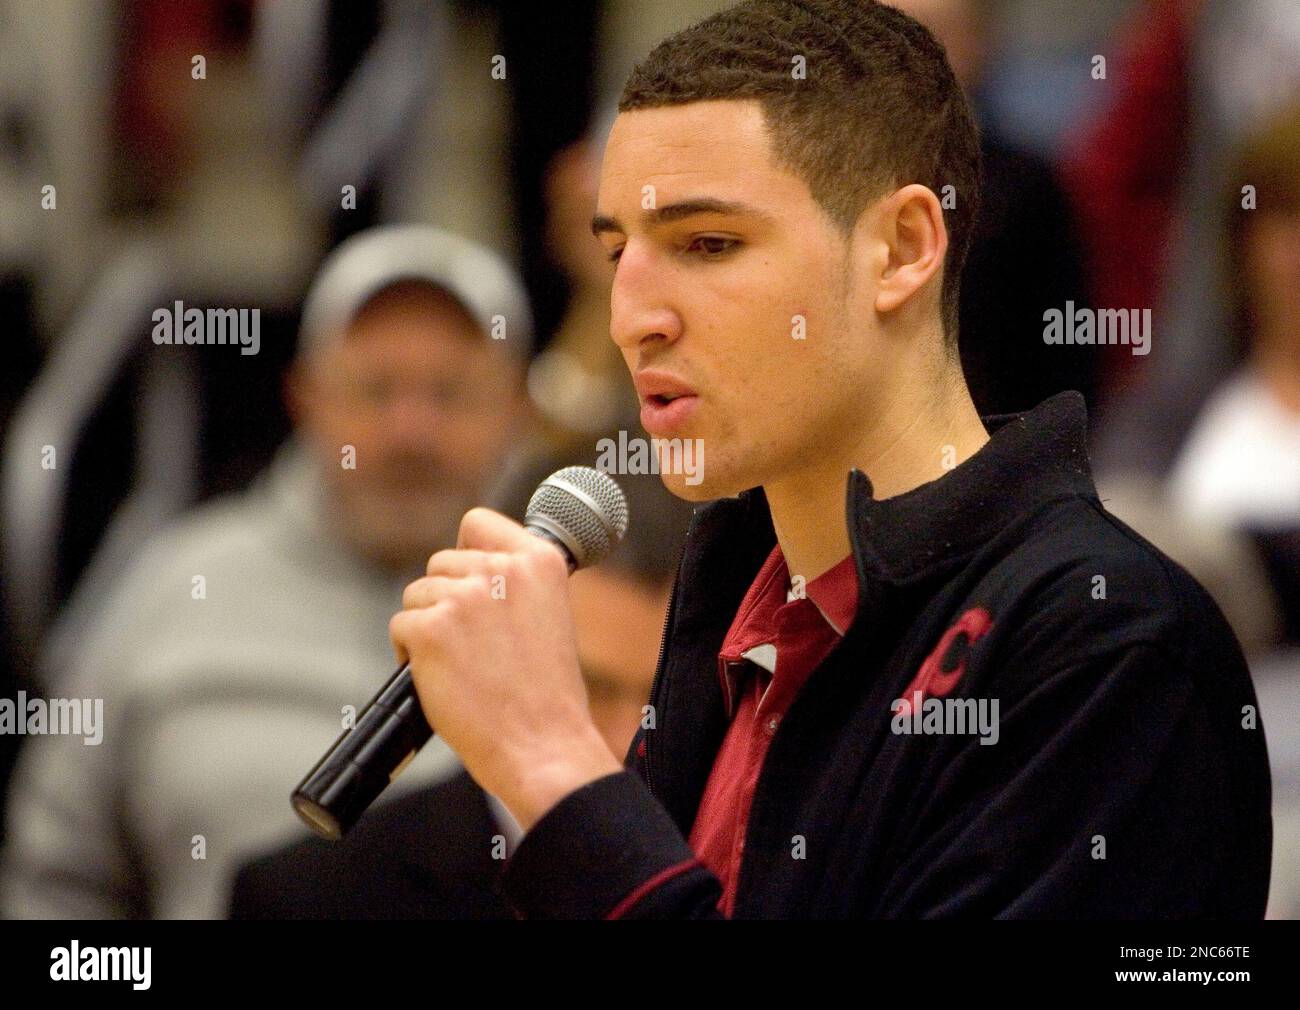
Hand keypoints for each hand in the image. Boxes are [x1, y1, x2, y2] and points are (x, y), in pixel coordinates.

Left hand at [389, 507, 622, 831]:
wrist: (543, 745)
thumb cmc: (546, 694)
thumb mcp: (549, 615)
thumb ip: (514, 583)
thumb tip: (469, 566)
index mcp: (540, 560)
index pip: (478, 524)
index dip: (468, 553)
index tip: (473, 582)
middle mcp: (501, 569)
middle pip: (441, 563)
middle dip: (445, 600)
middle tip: (471, 645)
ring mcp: (463, 597)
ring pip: (417, 595)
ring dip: (427, 628)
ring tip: (459, 665)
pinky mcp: (430, 629)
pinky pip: (400, 626)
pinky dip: (410, 654)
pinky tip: (440, 678)